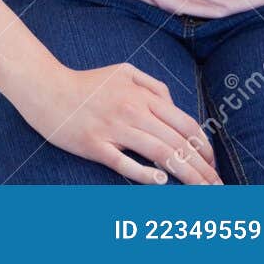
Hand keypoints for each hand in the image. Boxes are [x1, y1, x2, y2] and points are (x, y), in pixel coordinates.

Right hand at [17, 62, 221, 184]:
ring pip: (159, 154)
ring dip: (186, 176)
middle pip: (178, 143)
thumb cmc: (86, 83)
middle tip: (217, 187)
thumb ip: (152, 85)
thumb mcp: (123, 71)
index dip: (204, 146)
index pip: (185, 124)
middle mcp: (132, 111)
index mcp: (141, 95)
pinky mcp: (95, 145)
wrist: (46, 88)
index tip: (212, 164)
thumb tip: (173, 104)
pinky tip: (161, 181)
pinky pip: (124, 163)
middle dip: (202, 168)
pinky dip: (144, 173)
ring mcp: (113, 129)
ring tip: (202, 191)